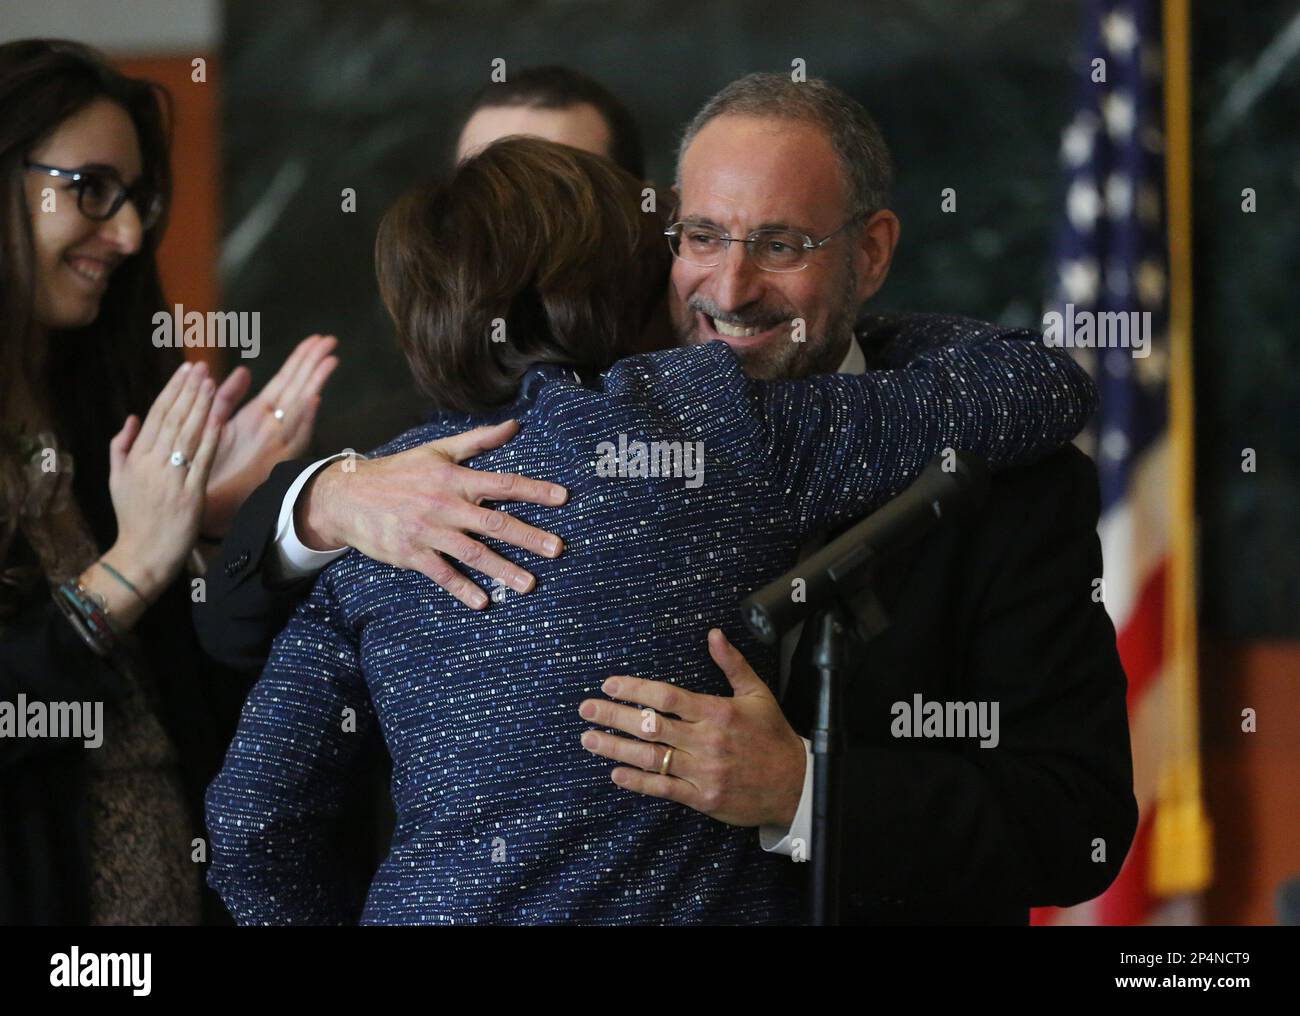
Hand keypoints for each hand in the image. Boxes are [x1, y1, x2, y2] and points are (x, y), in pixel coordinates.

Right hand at [106, 360, 220, 599]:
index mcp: (136, 458)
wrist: (143, 555)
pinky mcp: (191, 494)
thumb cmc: (132, 517)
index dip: (173, 390)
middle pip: (173, 420)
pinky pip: (202, 461)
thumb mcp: (117, 479)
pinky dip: (210, 438)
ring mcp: (172, 479)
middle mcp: (153, 464)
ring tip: (212, 383)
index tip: (186, 370)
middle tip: (202, 367)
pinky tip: (219, 418)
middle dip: (189, 391)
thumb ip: (121, 447)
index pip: (156, 415)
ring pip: (188, 435)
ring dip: (201, 407)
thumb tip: (132, 417)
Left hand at [201, 334, 338, 536]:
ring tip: (329, 359)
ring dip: (313, 385)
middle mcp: (271, 425)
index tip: (316, 340)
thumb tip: (245, 370)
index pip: (286, 380)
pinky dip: (301, 420)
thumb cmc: (213, 466)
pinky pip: (291, 436)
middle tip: (329, 339)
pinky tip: (311, 401)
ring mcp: (276, 441)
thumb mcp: (219, 424)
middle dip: (312, 363)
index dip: (301, 360)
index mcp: (258, 415)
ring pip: (298, 407)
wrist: (209, 502)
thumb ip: (229, 396)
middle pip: (296, 387)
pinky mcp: (275, 460)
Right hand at [296, 418, 568, 608]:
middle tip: (557, 549)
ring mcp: (428, 532)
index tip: (563, 498)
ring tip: (529, 584)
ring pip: (472, 553)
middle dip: (528, 537)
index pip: (503, 483)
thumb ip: (478, 440)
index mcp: (454, 479)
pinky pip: (442, 574)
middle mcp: (445, 505)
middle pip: (494, 523)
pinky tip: (483, 602)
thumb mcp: (436, 450)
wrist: (346, 495)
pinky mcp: (411, 554)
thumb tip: (514, 426)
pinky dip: (462, 589)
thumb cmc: (398, 472)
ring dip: (502, 570)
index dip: (534, 490)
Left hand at [578, 628, 806, 827]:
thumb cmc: (774, 736)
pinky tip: (616, 772)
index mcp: (717, 712)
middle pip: (650, 725)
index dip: (635, 689)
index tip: (610, 684)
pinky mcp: (703, 798)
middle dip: (613, 716)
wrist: (796, 784)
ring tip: (588, 740)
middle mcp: (706, 741)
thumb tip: (714, 634)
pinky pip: (663, 788)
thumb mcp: (758, 693)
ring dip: (615, 748)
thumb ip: (732, 664)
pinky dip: (638, 781)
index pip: (667, 696)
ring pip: (650, 757)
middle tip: (586, 709)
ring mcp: (703, 771)